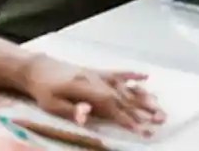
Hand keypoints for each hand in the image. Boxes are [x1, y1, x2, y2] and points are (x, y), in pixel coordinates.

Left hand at [21, 55, 165, 136]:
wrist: (37, 68)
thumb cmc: (44, 90)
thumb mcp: (52, 104)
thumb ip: (72, 110)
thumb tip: (88, 116)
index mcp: (86, 90)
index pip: (112, 107)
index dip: (128, 119)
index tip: (143, 129)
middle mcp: (96, 80)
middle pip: (124, 97)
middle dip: (143, 110)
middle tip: (161, 120)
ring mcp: (98, 74)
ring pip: (125, 86)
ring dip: (143, 96)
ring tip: (159, 105)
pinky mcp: (97, 71)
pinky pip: (117, 72)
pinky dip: (132, 75)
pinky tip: (146, 77)